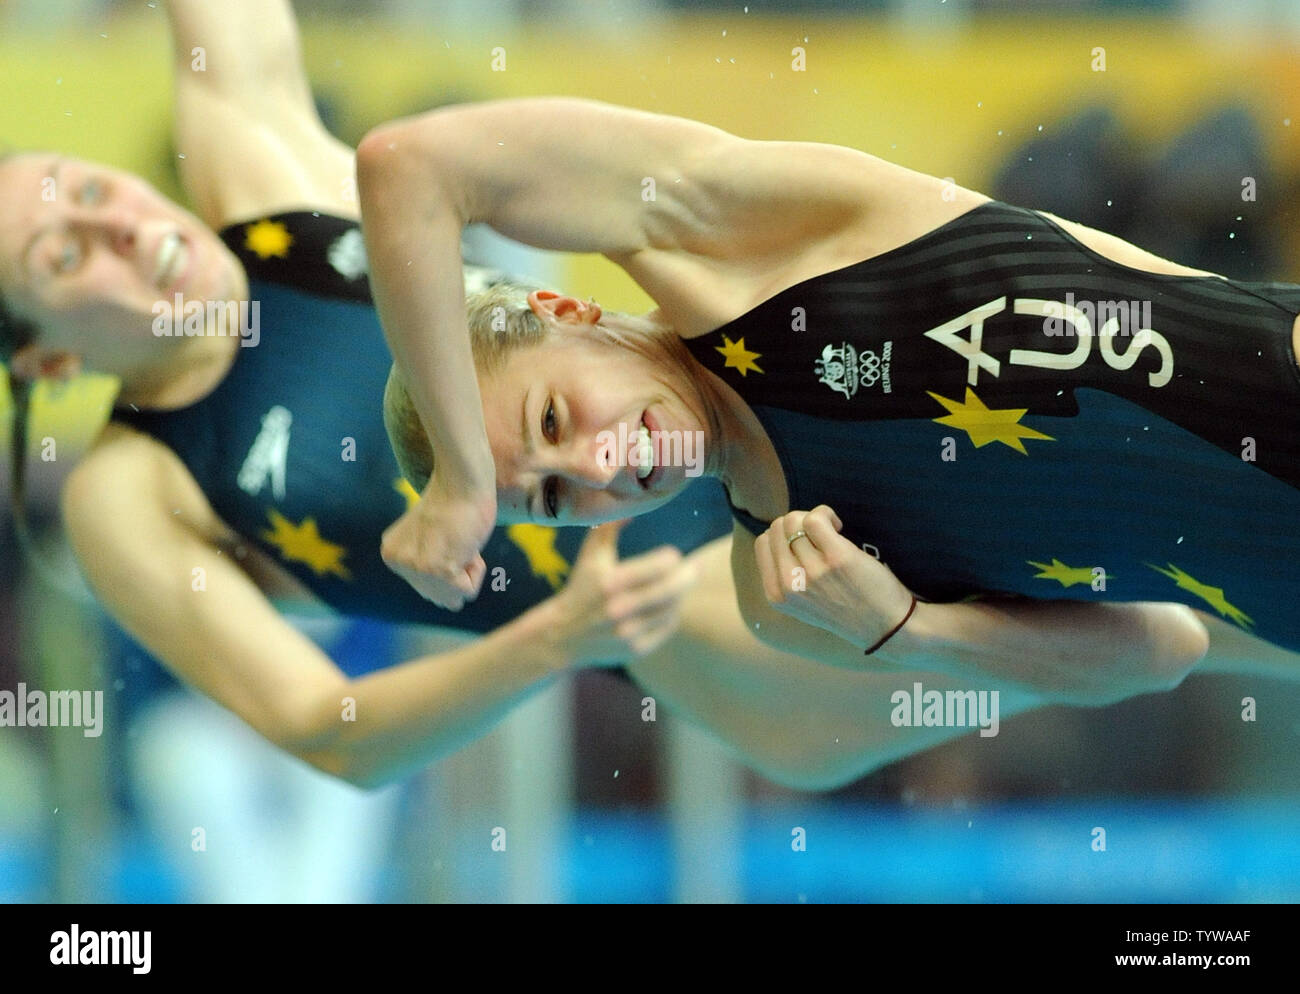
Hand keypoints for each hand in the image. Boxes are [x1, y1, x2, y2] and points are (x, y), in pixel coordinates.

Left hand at [381, 477, 496, 609]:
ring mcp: (414, 567)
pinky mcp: (435, 569)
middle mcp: (397, 562)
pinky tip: (467, 545)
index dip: (449, 564)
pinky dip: (476, 571)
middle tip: (455, 538)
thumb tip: (448, 604)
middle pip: (441, 598)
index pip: (429, 588)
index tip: (447, 534)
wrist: (463, 481)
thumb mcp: (430, 537)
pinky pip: (468, 591)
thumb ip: (429, 565)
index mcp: (391, 554)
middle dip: (457, 572)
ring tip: (461, 542)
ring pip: (455, 597)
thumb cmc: (458, 503)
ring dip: (468, 573)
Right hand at [551, 519, 698, 666]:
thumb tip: (632, 505)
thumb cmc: (581, 587)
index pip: (658, 566)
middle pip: (671, 589)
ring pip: (672, 608)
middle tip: (697, 565)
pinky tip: (671, 604)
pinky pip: (667, 627)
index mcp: (609, 582)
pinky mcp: (637, 649)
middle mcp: (620, 609)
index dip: (671, 558)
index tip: (674, 554)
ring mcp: (629, 632)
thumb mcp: (591, 555)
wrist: (563, 635)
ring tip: (682, 583)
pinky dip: (671, 614)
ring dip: (680, 594)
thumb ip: (610, 528)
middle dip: (689, 575)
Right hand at [755, 505, 915, 650]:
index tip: (804, 543)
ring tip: (833, 532)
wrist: (885, 627)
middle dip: (797, 523)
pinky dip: (826, 514)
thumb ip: (786, 574)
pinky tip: (839, 526)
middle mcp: (789, 584)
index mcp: (777, 595)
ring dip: (815, 518)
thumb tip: (782, 532)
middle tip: (820, 536)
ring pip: (794, 520)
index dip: (783, 535)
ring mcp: (812, 571)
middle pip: (777, 528)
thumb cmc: (846, 609)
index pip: (763, 543)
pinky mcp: (836, 558)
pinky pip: (814, 519)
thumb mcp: (803, 602)